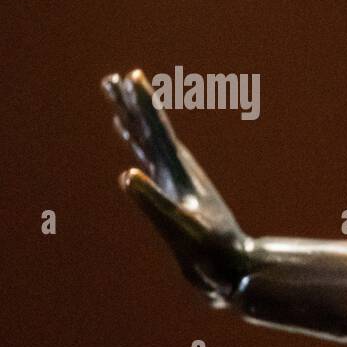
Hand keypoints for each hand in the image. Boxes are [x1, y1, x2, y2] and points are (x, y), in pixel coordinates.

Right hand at [103, 69, 250, 302]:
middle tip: (112, 80)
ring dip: (134, 122)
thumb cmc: (209, 251)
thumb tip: (127, 175)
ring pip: (151, 144)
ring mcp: (178, 183)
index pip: (159, 131)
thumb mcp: (179, 227)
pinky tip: (132, 148)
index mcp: (179, 174)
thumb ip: (153, 202)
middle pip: (152, 130)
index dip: (145, 104)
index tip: (131, 77)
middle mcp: (179, 173)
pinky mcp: (175, 197)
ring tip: (118, 102)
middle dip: (132, 105)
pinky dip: (139, 149)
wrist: (233, 269)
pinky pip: (152, 164)